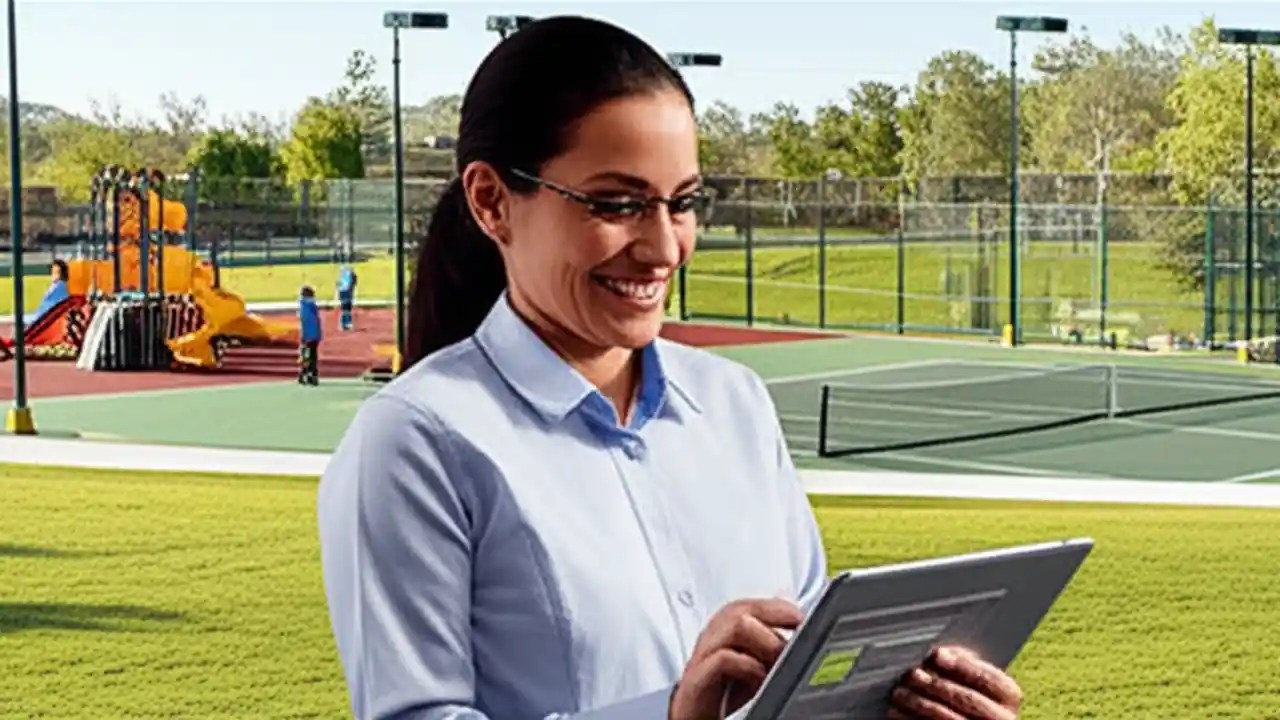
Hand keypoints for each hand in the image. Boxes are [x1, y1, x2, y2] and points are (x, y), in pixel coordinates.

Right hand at [668, 598, 803, 719]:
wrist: (696, 717)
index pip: (749, 605)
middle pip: (740, 610)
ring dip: (763, 641)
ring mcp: (703, 656)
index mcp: (724, 629)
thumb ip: (769, 649)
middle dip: (772, 621)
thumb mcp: (753, 665)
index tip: (800, 618)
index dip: (777, 608)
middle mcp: (712, 637)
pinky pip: (722, 659)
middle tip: (791, 642)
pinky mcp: (697, 679)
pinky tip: (758, 677)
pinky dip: (747, 665)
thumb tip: (798, 642)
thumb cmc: (724, 691)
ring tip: (776, 658)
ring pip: (733, 626)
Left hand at [888, 646, 1022, 719]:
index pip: (990, 679)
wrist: (964, 717)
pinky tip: (896, 712)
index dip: (963, 665)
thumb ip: (960, 664)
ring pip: (950, 719)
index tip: (937, 655)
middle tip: (911, 674)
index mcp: (1009, 698)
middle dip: (937, 684)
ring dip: (920, 704)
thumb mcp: (969, 678)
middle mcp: (1003, 719)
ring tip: (899, 693)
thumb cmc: (962, 695)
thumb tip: (937, 654)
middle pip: (969, 700)